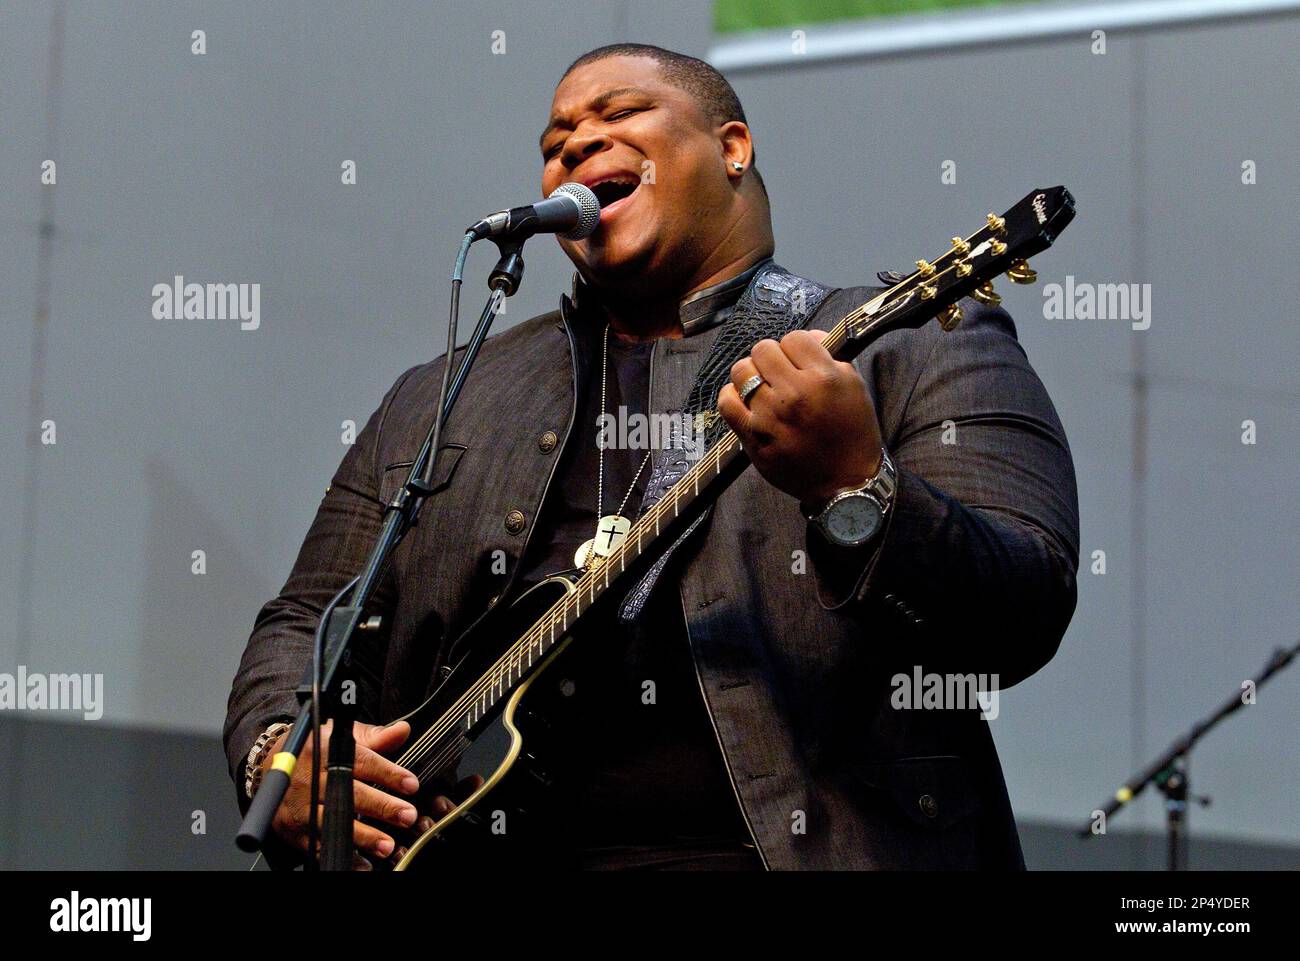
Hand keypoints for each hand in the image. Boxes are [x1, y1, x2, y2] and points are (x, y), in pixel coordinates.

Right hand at [264, 719, 419, 861]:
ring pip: (333, 823)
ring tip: (387, 844)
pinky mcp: (293, 829)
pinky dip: (340, 855)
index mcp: (325, 750)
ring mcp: (300, 806)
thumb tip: (403, 731)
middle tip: (407, 815)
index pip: (361, 761)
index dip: (388, 774)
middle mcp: (310, 778)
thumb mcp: (341, 737)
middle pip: (348, 794)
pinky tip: (361, 863)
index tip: (411, 784)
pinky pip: (318, 846)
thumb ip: (375, 737)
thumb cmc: (314, 750)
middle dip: (381, 807)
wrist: (271, 765)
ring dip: (362, 837)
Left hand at [717, 329, 882, 506]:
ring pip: (741, 370)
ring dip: (750, 374)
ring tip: (762, 387)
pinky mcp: (753, 436)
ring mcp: (770, 415)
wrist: (846, 482)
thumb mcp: (855, 387)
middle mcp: (795, 393)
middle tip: (780, 373)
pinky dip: (732, 396)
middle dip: (771, 358)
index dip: (796, 347)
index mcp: (824, 377)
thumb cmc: (852, 434)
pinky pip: (726, 402)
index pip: (794, 337)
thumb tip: (807, 337)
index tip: (799, 360)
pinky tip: (745, 401)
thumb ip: (830, 357)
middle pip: (763, 349)